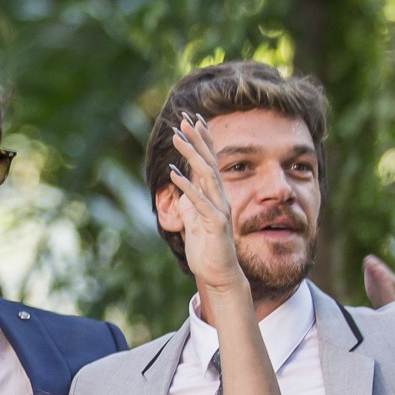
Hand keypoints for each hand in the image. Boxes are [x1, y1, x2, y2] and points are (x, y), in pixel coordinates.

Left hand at [168, 116, 246, 298]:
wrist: (219, 275)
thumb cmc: (207, 250)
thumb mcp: (193, 222)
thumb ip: (189, 204)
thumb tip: (181, 189)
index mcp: (214, 196)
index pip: (209, 162)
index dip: (202, 140)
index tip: (193, 120)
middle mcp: (219, 198)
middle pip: (209, 162)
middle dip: (197, 139)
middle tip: (184, 119)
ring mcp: (219, 210)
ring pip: (207, 176)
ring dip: (192, 156)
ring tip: (178, 137)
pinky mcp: (216, 225)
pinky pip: (201, 204)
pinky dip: (188, 189)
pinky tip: (176, 176)